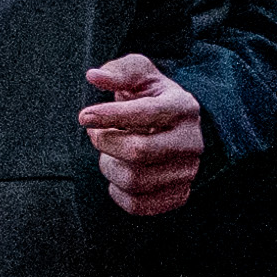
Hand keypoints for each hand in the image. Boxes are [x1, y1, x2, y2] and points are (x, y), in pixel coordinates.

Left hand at [78, 53, 204, 215]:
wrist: (173, 128)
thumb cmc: (151, 97)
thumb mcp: (139, 74)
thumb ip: (118, 71)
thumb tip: (94, 76)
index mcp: (184, 107)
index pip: (145, 114)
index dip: (109, 115)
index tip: (83, 117)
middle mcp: (192, 142)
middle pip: (138, 152)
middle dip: (106, 143)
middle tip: (96, 134)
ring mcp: (188, 172)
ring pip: (134, 181)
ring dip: (109, 166)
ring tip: (110, 152)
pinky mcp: (178, 196)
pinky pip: (137, 205)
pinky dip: (117, 191)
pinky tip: (119, 172)